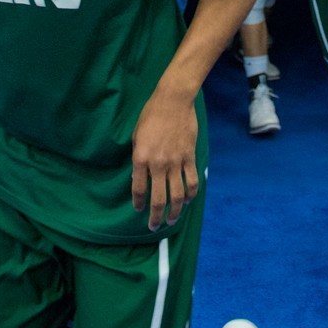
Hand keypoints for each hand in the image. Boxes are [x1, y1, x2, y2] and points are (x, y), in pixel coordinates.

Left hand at [131, 89, 199, 231]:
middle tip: (154, 226)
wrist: (173, 101)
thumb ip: (138, 157)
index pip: (138, 189)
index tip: (139, 210)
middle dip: (155, 217)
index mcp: (141, 158)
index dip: (138, 203)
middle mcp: (158, 164)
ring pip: (177, 195)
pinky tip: (187, 201)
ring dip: (175, 211)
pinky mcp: (190, 157)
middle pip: (158, 199)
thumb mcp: (136, 135)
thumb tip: (141, 174)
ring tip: (171, 219)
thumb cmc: (150, 115)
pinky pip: (191, 182)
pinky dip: (190, 195)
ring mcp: (176, 162)